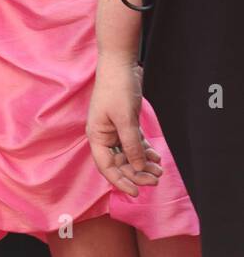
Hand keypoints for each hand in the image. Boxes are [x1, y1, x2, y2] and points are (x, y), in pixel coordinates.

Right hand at [87, 57, 162, 195]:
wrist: (120, 64)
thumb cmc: (117, 89)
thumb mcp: (125, 119)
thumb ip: (131, 145)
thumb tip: (137, 166)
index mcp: (97, 136)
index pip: (107, 167)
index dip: (120, 181)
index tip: (136, 193)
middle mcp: (104, 136)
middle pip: (119, 163)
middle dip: (137, 173)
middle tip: (156, 179)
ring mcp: (114, 130)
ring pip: (129, 154)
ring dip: (143, 163)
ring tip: (159, 170)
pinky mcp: (125, 123)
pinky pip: (134, 143)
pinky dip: (144, 150)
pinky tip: (156, 156)